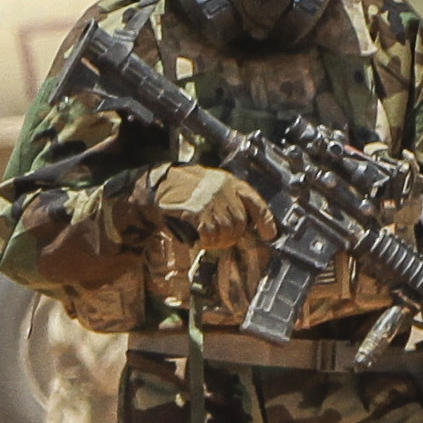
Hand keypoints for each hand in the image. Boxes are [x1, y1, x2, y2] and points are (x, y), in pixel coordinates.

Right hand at [132, 164, 271, 251]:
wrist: (152, 190)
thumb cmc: (177, 190)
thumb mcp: (208, 187)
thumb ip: (227, 201)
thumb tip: (245, 223)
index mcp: (227, 181)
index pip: (254, 201)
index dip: (264, 220)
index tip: (270, 234)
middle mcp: (223, 190)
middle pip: (239, 224)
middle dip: (229, 234)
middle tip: (214, 235)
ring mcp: (211, 202)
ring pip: (226, 233)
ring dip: (214, 240)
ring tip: (201, 233)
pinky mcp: (198, 214)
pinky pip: (209, 237)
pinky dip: (202, 240)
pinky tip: (193, 234)